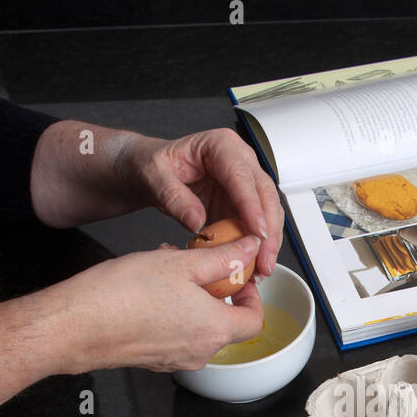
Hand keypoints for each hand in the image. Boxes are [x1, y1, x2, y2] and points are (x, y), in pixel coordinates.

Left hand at [31, 123, 284, 278]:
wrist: (147, 171)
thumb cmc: (150, 166)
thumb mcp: (153, 176)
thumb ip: (173, 196)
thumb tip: (197, 221)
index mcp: (220, 146)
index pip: (242, 176)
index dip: (252, 206)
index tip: (257, 233)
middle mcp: (239, 161)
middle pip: (265, 195)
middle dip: (269, 231)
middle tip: (264, 261)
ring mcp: (243, 182)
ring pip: (268, 212)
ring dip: (268, 243)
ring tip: (262, 270)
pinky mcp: (241, 203)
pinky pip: (256, 225)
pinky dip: (257, 246)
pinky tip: (253, 266)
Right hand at [57, 234, 264, 372]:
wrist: (75, 326)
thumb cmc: (122, 296)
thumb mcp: (180, 263)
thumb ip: (222, 256)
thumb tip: (248, 248)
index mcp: (214, 330)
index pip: (254, 321)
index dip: (252, 297)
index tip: (240, 278)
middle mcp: (199, 352)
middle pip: (225, 323)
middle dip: (217, 292)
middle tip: (200, 266)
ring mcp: (175, 359)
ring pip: (197, 327)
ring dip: (192, 298)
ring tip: (168, 270)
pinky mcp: (153, 360)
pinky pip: (174, 334)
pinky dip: (173, 312)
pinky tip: (150, 289)